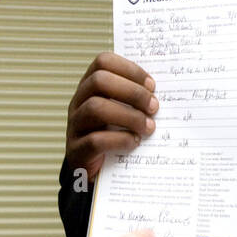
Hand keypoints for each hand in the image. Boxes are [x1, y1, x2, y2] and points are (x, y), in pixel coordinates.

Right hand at [65, 53, 156, 181]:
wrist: (91, 173)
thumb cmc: (112, 136)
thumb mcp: (122, 113)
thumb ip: (135, 100)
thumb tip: (162, 94)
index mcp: (90, 87)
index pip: (103, 62)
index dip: (130, 69)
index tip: (152, 85)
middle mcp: (78, 102)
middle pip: (99, 81)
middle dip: (132, 92)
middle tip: (154, 107)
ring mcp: (75, 125)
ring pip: (95, 108)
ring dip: (129, 116)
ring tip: (148, 127)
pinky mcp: (77, 150)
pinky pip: (96, 140)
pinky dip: (120, 140)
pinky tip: (134, 143)